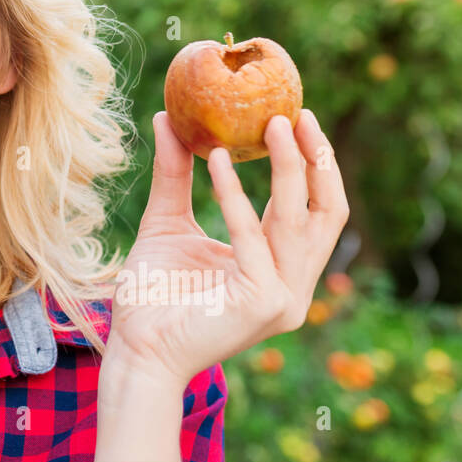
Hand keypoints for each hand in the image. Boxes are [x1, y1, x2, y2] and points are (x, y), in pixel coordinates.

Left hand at [104, 108, 349, 383]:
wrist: (135, 348)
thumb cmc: (152, 294)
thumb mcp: (168, 221)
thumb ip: (176, 175)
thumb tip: (166, 117)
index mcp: (282, 270)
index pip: (318, 211)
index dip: (315, 163)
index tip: (297, 116)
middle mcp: (294, 287)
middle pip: (326, 213)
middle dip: (316, 159)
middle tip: (293, 113)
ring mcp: (284, 298)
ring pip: (298, 220)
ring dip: (287, 166)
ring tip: (268, 122)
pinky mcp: (262, 303)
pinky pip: (252, 236)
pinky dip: (235, 195)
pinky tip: (218, 160)